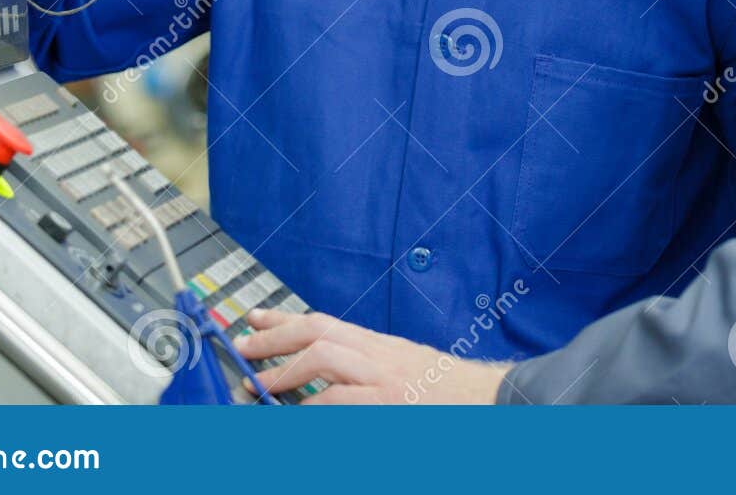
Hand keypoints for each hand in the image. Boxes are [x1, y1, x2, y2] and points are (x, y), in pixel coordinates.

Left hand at [232, 308, 508, 404]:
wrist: (491, 404)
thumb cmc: (450, 394)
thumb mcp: (405, 371)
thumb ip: (368, 371)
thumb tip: (324, 381)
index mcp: (382, 346)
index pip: (325, 323)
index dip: (285, 321)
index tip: (254, 321)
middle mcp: (381, 355)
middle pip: (319, 331)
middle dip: (276, 338)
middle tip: (244, 348)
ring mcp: (386, 379)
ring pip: (326, 358)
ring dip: (287, 371)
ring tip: (260, 385)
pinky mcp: (390, 405)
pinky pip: (341, 402)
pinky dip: (313, 408)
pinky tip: (296, 415)